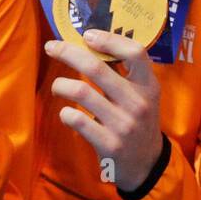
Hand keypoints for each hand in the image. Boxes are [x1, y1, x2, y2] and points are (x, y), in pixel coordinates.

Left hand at [44, 29, 163, 192]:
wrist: (146, 164)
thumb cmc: (138, 122)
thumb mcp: (143, 97)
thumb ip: (124, 75)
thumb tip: (91, 43)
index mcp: (149, 86)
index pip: (135, 52)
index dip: (109, 39)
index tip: (88, 34)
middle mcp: (138, 103)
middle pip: (96, 67)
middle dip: (67, 52)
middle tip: (51, 46)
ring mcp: (123, 124)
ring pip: (81, 92)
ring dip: (61, 85)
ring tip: (58, 86)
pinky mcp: (109, 144)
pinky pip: (77, 119)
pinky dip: (66, 113)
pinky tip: (67, 113)